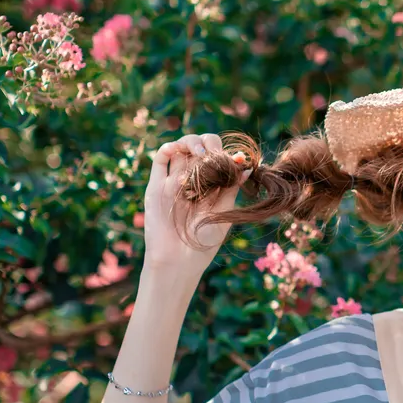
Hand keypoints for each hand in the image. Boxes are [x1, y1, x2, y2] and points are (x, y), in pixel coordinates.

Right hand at [142, 133, 248, 273]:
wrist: (178, 259)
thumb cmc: (205, 241)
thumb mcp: (224, 213)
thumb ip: (231, 188)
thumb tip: (246, 164)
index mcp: (212, 186)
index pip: (219, 158)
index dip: (226, 153)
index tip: (237, 159)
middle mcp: (194, 180)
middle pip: (199, 148)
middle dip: (208, 143)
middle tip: (213, 154)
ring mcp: (174, 181)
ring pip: (180, 149)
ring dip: (190, 143)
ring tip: (200, 154)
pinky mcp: (157, 185)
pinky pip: (160, 159)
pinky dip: (168, 148)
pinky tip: (178, 150)